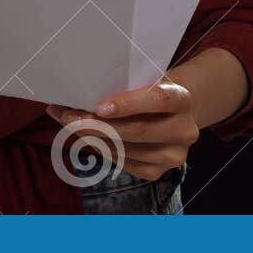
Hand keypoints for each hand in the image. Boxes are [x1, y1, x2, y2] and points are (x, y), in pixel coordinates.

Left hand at [47, 72, 199, 181]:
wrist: (172, 113)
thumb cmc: (149, 90)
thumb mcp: (144, 80)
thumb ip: (122, 85)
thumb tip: (77, 88)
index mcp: (183, 99)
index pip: (158, 100)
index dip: (128, 104)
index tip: (100, 107)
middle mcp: (184, 130)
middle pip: (138, 130)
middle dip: (98, 125)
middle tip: (70, 117)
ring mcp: (172, 155)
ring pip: (125, 150)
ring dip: (91, 138)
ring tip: (68, 124)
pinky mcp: (156, 172)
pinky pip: (122, 162)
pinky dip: (99, 149)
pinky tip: (84, 137)